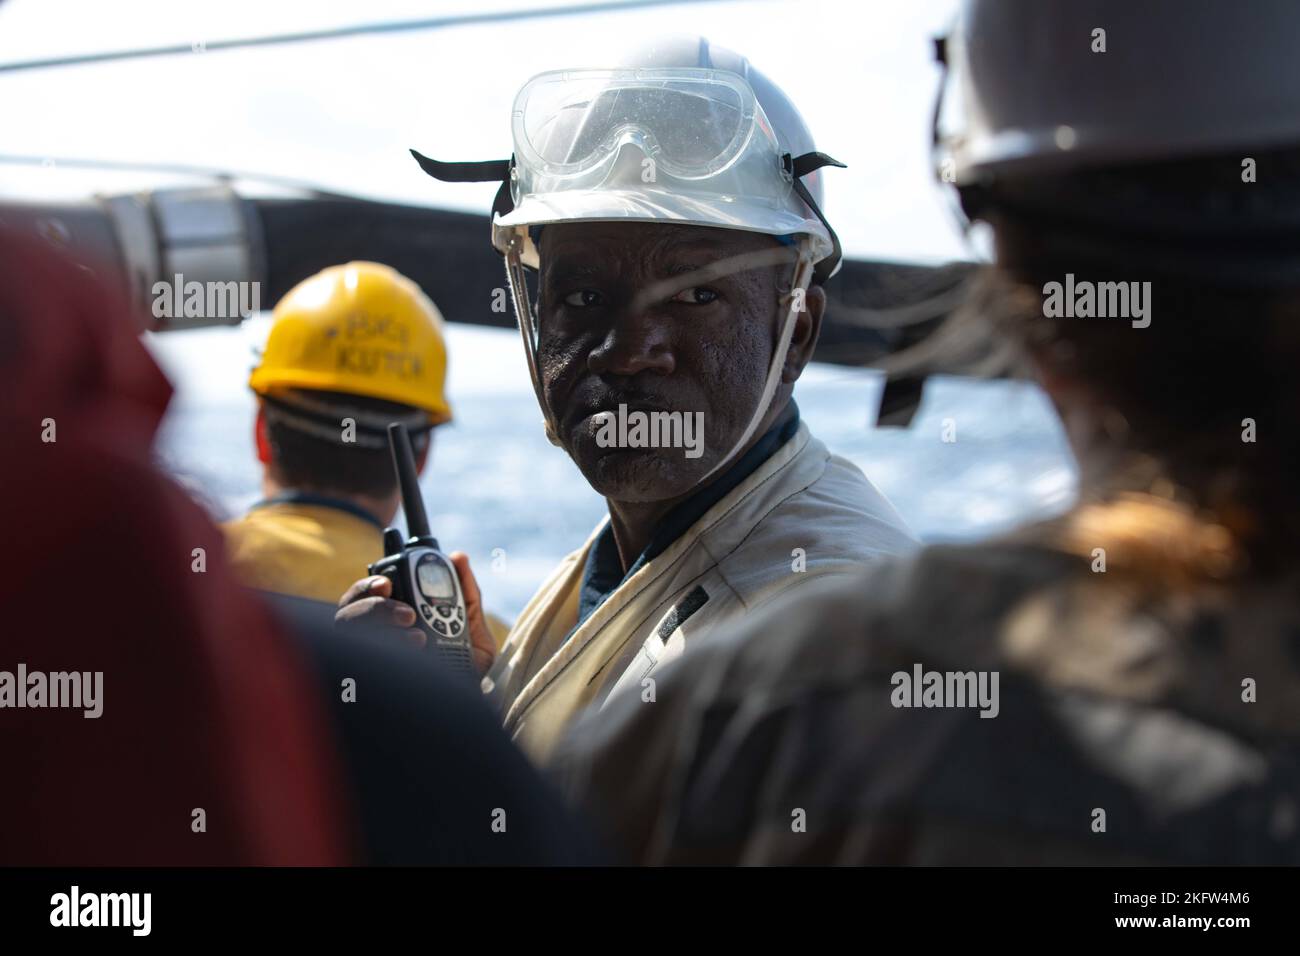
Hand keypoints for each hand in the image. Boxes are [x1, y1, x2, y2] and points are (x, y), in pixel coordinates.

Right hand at [335, 554, 495, 675]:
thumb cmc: (465, 668)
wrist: (469, 714)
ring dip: (381, 633)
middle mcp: (369, 639)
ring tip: (417, 638)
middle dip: (375, 608)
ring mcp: (363, 665)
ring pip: (349, 639)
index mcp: (389, 619)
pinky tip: (410, 659)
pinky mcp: (363, 689)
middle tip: (409, 614)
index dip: (370, 585)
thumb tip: (458, 557)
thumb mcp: (473, 629)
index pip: (364, 595)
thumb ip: (467, 593)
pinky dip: (383, 660)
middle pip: (348, 614)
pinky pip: (356, 673)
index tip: (388, 583)